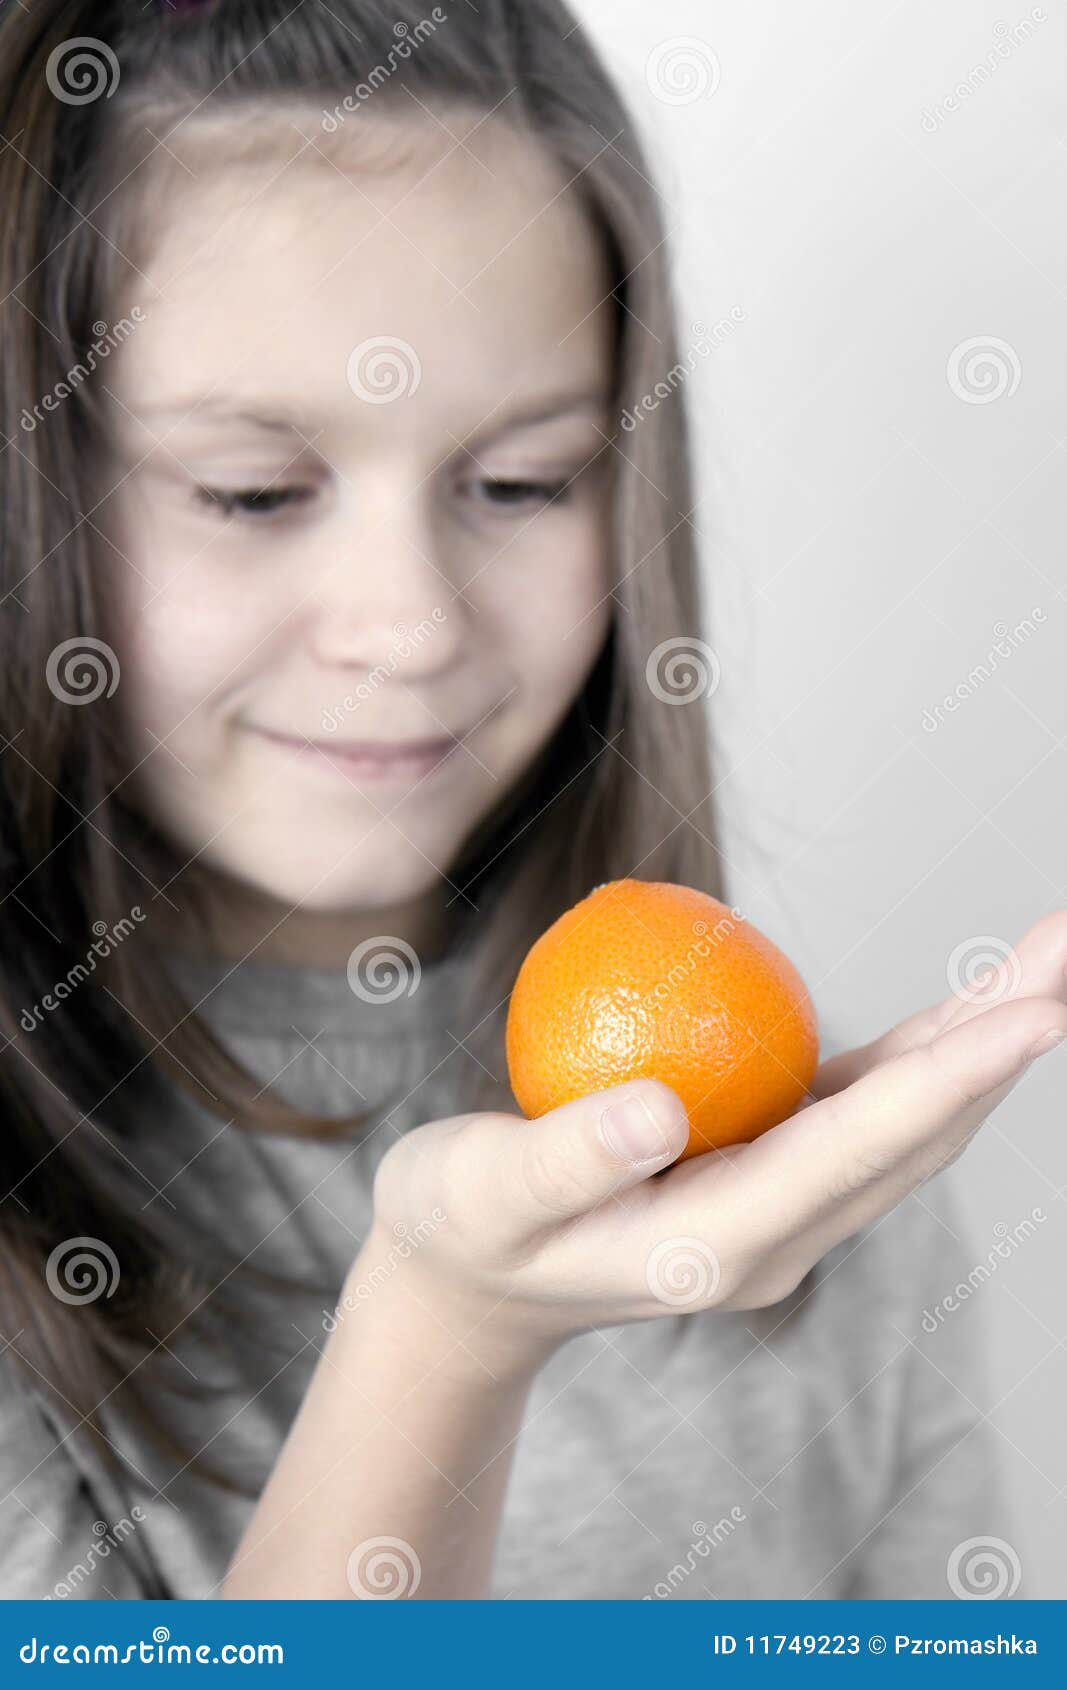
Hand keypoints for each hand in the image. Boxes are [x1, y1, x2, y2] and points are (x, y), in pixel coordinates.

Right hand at [365, 912, 1066, 1368]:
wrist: (472, 1284)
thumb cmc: (462, 1227)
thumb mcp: (482, 1193)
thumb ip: (563, 1161)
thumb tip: (658, 1109)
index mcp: (726, 1243)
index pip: (862, 1149)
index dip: (955, 1075)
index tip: (1039, 1009)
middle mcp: (784, 1234)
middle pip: (920, 1129)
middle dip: (1007, 1039)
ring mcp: (787, 1209)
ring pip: (912, 1119)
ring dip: (987, 1041)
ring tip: (1052, 955)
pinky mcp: (774, 1173)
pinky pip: (867, 1107)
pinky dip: (929, 1052)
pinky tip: (967, 1006)